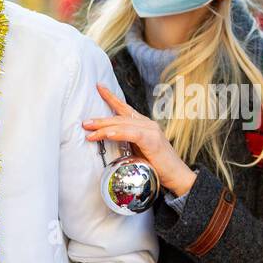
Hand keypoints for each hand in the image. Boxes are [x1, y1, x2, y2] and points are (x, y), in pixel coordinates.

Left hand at [82, 84, 196, 196]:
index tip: (99, 87)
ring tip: (90, 131)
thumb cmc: (157, 165)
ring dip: (104, 128)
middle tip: (85, 122)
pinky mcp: (152, 140)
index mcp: (144, 124)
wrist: (176, 175)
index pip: (125, 108)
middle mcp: (148, 123)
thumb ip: (127, 142)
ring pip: (123, 124)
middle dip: (101, 119)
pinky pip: (132, 134)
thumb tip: (109, 140)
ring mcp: (151, 130)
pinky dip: (118, 133)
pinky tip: (107, 135)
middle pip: (120, 117)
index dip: (111, 97)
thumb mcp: (138, 150)